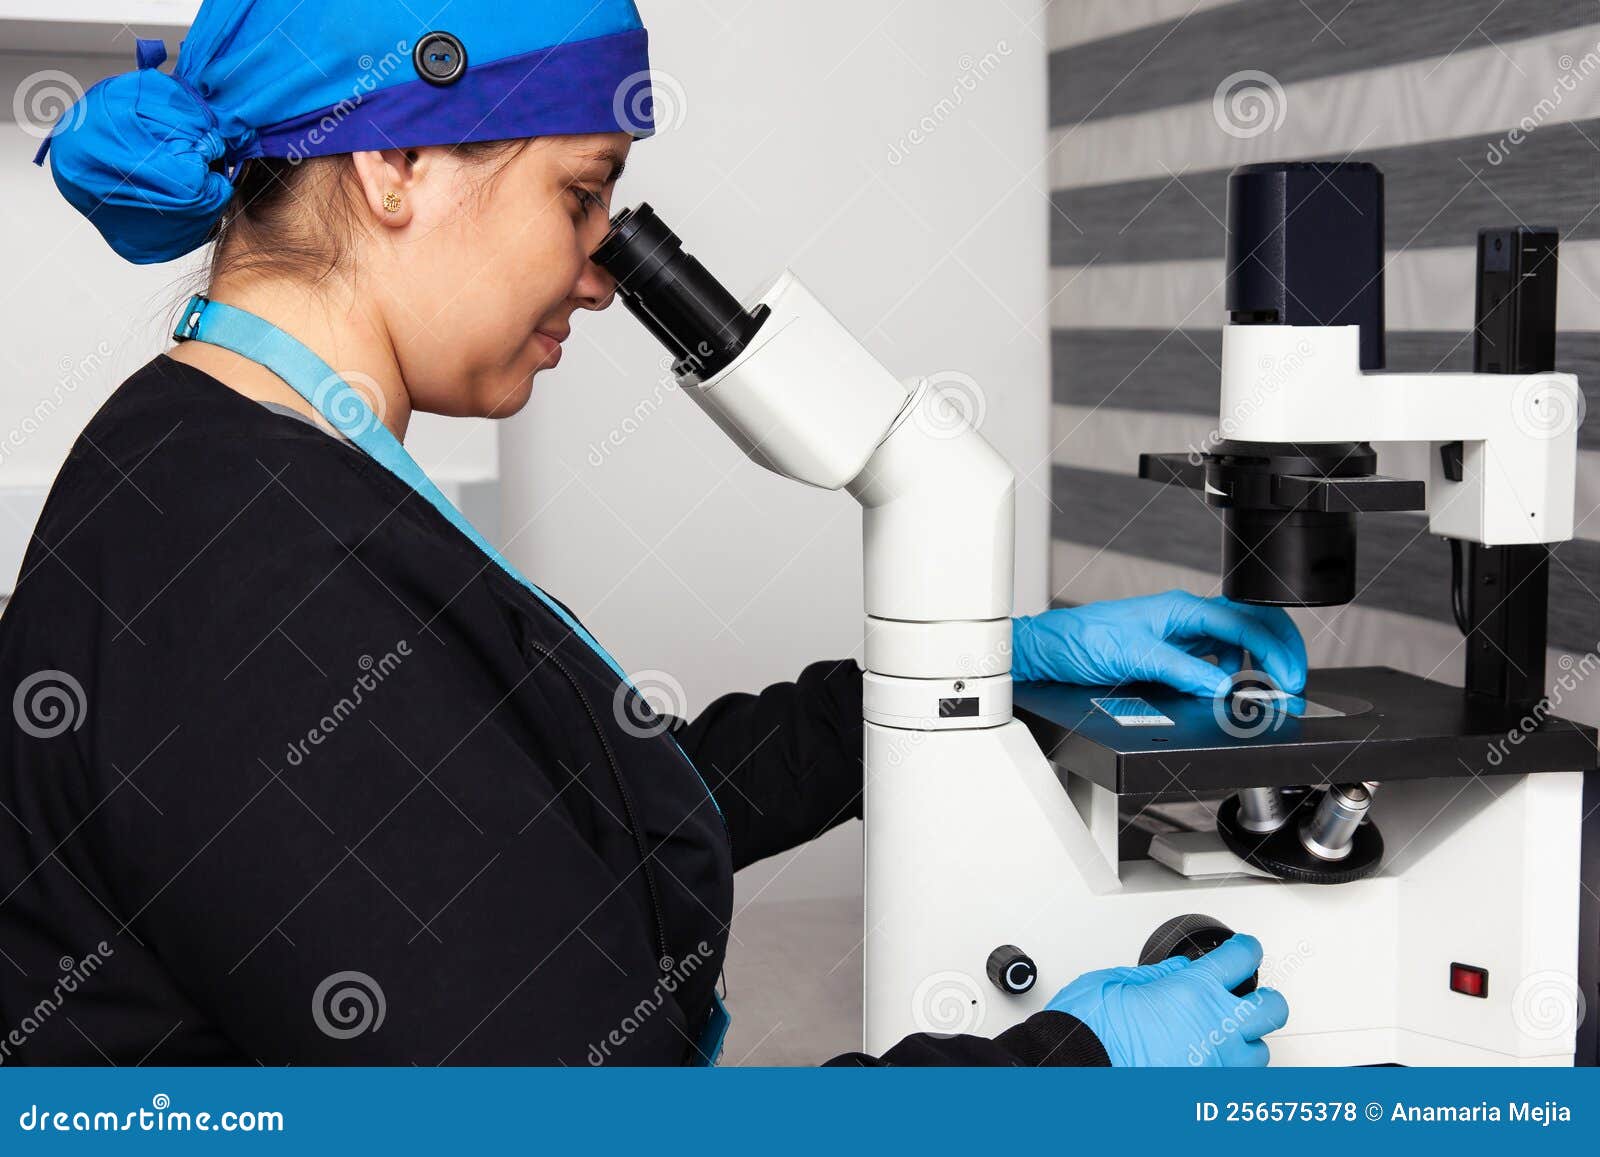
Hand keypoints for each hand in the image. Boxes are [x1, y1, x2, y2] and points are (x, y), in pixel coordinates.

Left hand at [1010, 590, 1306, 696]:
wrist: (1052, 651)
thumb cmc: (1084, 640)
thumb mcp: (1138, 656)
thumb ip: (1185, 672)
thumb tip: (1224, 688)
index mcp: (1184, 608)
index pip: (1246, 624)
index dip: (1274, 651)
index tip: (1288, 679)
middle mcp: (1187, 618)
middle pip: (1252, 626)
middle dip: (1279, 651)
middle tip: (1292, 684)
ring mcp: (1181, 636)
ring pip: (1237, 644)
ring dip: (1257, 666)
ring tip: (1265, 691)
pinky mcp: (1173, 654)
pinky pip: (1215, 662)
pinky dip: (1230, 676)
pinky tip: (1226, 690)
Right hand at [1046, 933, 1288, 1066]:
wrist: (1076, 1070)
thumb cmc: (1089, 1028)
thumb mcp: (1115, 981)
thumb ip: (1156, 975)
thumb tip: (1177, 971)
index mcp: (1192, 992)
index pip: (1241, 959)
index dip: (1246, 949)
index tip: (1245, 949)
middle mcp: (1213, 1029)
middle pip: (1272, 1009)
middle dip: (1264, 999)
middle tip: (1252, 996)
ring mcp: (1214, 1067)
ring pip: (1260, 1054)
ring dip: (1248, 1042)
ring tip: (1232, 1037)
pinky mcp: (1203, 1095)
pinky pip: (1232, 1083)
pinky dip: (1225, 1072)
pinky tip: (1211, 1065)